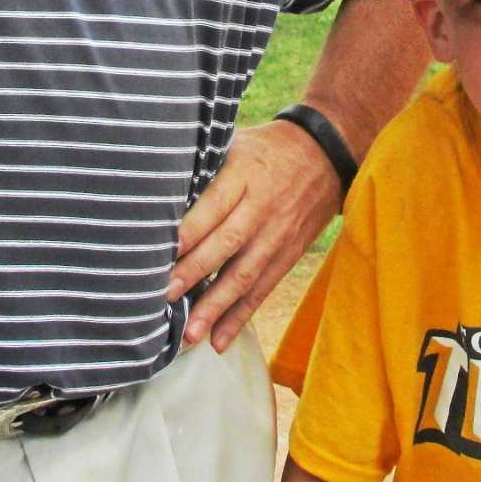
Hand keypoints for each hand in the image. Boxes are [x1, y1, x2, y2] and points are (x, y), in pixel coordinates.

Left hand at [169, 119, 339, 351]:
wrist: (326, 154)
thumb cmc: (266, 148)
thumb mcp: (237, 141)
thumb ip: (203, 163)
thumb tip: (154, 186)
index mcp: (246, 173)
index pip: (215, 205)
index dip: (190, 230)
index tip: (161, 252)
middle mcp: (262, 207)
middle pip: (227, 243)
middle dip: (195, 273)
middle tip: (163, 296)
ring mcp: (277, 234)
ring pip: (245, 274)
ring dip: (216, 307)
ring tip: (190, 334)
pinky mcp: (289, 254)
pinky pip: (263, 288)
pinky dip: (241, 316)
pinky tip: (219, 340)